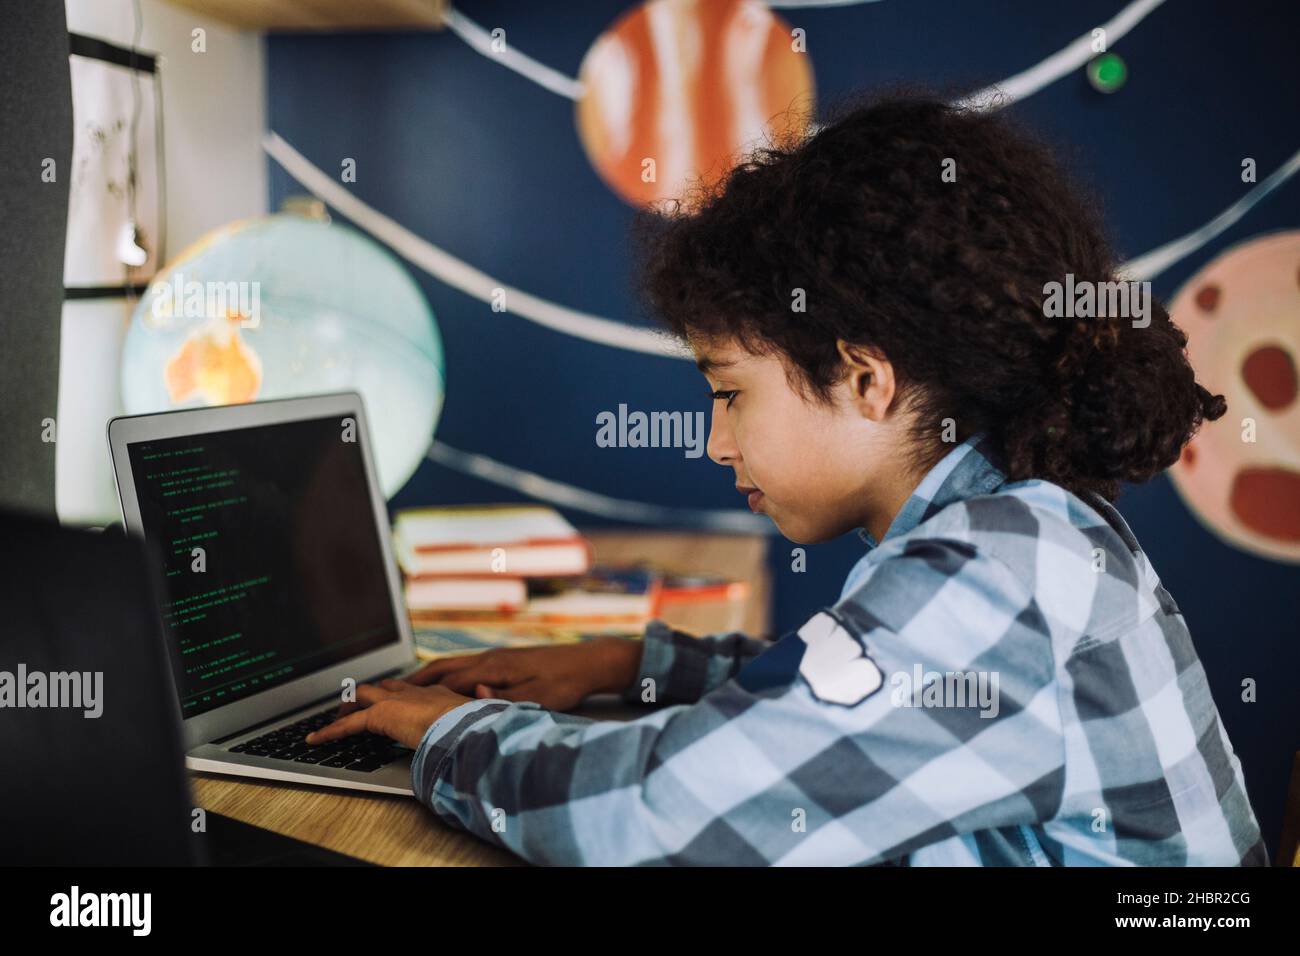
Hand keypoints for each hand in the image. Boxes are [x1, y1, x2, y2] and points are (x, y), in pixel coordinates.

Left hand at [306, 680, 473, 748]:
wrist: (464, 722)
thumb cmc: (476, 724)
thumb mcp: (478, 720)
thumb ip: (479, 710)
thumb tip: (491, 703)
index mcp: (437, 694)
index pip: (413, 690)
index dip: (402, 696)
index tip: (399, 703)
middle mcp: (413, 692)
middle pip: (384, 687)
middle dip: (371, 695)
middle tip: (360, 708)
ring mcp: (395, 701)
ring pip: (363, 696)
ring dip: (348, 708)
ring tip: (336, 720)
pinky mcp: (380, 715)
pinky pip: (348, 724)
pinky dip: (330, 731)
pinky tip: (316, 739)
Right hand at [402, 636, 643, 711]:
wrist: (589, 661)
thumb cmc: (566, 682)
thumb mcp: (537, 697)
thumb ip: (504, 698)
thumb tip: (475, 695)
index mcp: (493, 668)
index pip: (447, 680)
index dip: (419, 690)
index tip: (393, 698)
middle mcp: (489, 658)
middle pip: (442, 668)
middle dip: (414, 680)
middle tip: (386, 689)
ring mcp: (496, 657)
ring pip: (452, 664)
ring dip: (427, 674)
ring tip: (405, 685)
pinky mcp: (504, 659)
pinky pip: (465, 665)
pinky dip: (446, 673)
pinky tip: (444, 681)